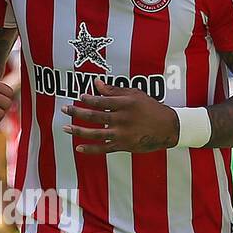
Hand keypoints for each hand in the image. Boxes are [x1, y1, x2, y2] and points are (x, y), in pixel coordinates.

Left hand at [63, 77, 178, 153]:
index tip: (80, 97)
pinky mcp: (124, 146)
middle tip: (65, 109)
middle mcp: (122, 119)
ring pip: (96, 133)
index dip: (88, 99)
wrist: (168, 128)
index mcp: (125, 104)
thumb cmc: (150, 108)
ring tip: (66, 128)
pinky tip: (78, 147)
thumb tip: (96, 83)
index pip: (101, 101)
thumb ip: (114, 91)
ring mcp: (123, 134)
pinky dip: (91, 149)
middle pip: (95, 116)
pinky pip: (104, 149)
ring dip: (79, 131)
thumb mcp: (135, 95)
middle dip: (77, 112)